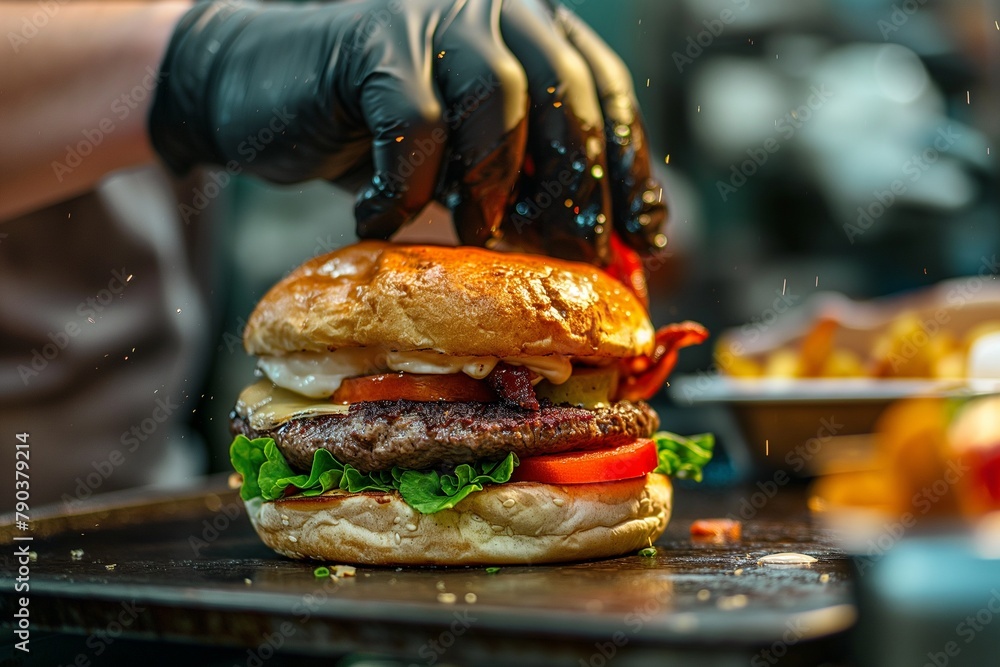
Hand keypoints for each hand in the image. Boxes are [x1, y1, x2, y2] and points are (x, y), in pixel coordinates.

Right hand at [150, 0, 666, 263]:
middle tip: (569, 252)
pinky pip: (413, 126)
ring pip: (496, 102)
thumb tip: (596, 250)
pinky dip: (403, 187)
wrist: (258, 90)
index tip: (645, 236)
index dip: (629, 167)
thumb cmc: (371, 133)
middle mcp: (491, 10)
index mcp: (528, 28)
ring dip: (490, 186)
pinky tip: (381, 216)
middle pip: (564, 94)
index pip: (603, 89)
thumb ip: (524, 181)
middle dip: (573, 187)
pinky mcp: (370, 43)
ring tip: (474, 233)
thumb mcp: (464, 160)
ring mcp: (431, 18)